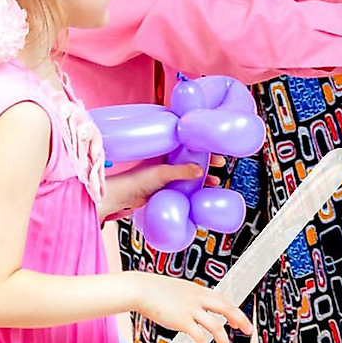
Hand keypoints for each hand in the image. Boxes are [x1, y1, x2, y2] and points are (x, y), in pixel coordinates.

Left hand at [101, 155, 226, 219]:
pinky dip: (193, 188)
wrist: (121, 196)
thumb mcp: (161, 174)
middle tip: (220, 165)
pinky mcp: (165, 187)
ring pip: (190, 173)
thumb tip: (200, 170)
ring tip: (214, 181)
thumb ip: (181, 172)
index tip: (218, 153)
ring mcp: (167, 174)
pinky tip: (200, 193)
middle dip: (208, 162)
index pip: (192, 146)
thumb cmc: (136, 180)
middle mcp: (169, 160)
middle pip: (194, 159)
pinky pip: (184, 185)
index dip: (206, 149)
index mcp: (168, 151)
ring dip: (202, 177)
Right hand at [130, 273, 252, 342]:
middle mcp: (199, 298)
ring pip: (215, 325)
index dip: (232, 309)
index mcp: (199, 290)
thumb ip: (188, 297)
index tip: (238, 320)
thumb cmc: (156, 290)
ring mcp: (191, 309)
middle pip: (226, 307)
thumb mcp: (178, 290)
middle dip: (239, 319)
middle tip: (248, 330)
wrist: (142, 289)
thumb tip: (191, 307)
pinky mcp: (182, 321)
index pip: (222, 299)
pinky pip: (199, 337)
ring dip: (223, 340)